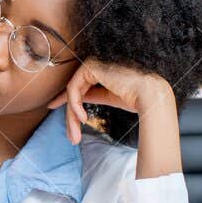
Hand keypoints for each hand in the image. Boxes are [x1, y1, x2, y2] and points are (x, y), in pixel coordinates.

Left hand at [48, 59, 174, 143]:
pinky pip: (74, 89)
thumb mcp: (109, 97)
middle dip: (70, 117)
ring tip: (75, 136)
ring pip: (72, 93)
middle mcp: (95, 65)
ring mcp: (92, 64)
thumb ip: (93, 95)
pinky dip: (75, 106)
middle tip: (72, 138)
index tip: (52, 107)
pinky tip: (83, 118)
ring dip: (72, 117)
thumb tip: (76, 103)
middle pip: (74, 92)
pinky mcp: (89, 67)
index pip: (77, 85)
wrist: (149, 95)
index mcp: (101, 71)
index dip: (64, 98)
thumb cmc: (136, 97)